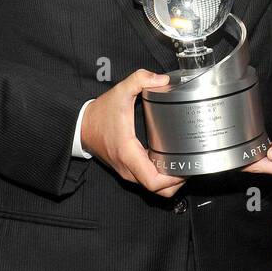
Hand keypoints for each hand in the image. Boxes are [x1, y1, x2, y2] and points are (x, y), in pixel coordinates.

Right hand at [81, 69, 184, 198]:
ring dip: (169, 181)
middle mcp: (128, 168)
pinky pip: (147, 181)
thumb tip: (162, 80)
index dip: (173, 179)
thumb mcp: (119, 91)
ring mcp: (127, 172)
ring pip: (153, 189)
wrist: (81, 125)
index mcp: (128, 153)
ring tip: (182, 163)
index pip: (153, 181)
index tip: (186, 167)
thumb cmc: (100, 113)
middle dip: (177, 182)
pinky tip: (169, 161)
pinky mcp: (127, 170)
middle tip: (189, 165)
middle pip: (158, 190)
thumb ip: (139, 80)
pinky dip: (160, 177)